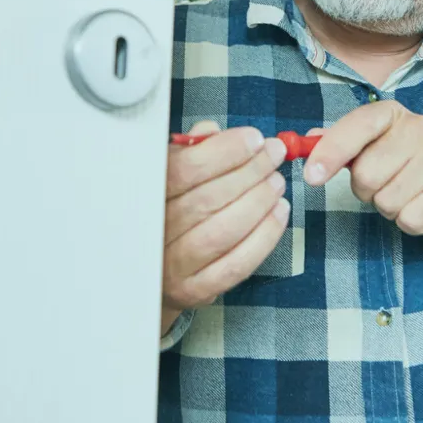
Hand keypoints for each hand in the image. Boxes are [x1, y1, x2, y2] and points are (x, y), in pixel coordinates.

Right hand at [161, 121, 290, 336]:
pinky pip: (236, 264)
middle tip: (274, 156)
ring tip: (277, 182)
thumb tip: (211, 132)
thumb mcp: (167, 173)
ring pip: (223, 232)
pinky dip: (264, 236)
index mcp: (143, 196)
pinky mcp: (195, 290)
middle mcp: (152, 234)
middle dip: (249, 172)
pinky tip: (279, 213)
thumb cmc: (164, 211)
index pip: (183, 170)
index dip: (224, 152)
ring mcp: (173, 266)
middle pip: (207, 199)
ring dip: (258, 203)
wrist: (150, 272)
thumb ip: (187, 151)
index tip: (253, 139)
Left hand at [302, 101, 422, 259]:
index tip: (311, 177)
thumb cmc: (408, 166)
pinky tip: (422, 207)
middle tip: (384, 185)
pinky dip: (409, 222)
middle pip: (366, 174)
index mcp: (392, 114)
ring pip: (387, 200)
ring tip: (406, 194)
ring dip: (389, 207)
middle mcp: (419, 128)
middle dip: (367, 190)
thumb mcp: (376, 146)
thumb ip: (342, 143)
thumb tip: (307, 140)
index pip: (357, 126)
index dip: (330, 152)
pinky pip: (410, 219)